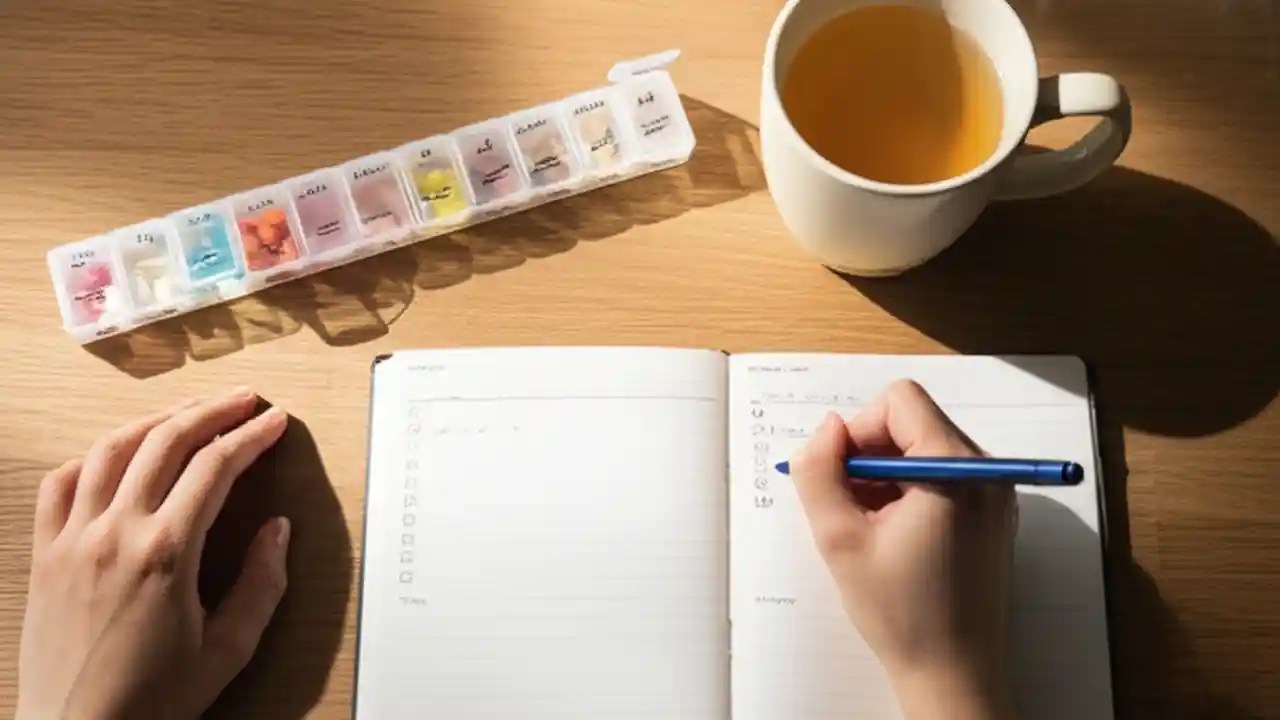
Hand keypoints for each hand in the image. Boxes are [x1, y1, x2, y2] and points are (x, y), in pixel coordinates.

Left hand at [18, 388, 290, 719]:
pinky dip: (95, 454)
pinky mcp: (45, 553)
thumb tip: (277, 530)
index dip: (251, 436)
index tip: (275, 421)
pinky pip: (62, 481)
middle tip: (244, 399)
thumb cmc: (153, 700)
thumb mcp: (228, 649)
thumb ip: (261, 584)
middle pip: (167, 441)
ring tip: (190, 410)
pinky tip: (120, 452)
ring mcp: (73, 538)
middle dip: (211, 410)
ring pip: (112, 448)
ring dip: (157, 419)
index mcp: (167, 554)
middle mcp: (116, 533)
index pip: (215, 467)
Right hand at [790, 380, 1016, 719]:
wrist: (953, 675)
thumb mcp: (840, 539)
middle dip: (871, 456)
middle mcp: (987, 472)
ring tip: (870, 528)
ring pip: (924, 449)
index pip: (900, 402)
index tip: (842, 477)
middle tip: (850, 507)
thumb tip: (826, 429)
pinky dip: (910, 493)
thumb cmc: (902, 614)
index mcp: (957, 471)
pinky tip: (893, 537)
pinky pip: (943, 476)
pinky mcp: (993, 515)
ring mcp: (995, 494)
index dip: (859, 431)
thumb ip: (820, 472)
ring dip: (887, 476)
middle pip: (914, 423)